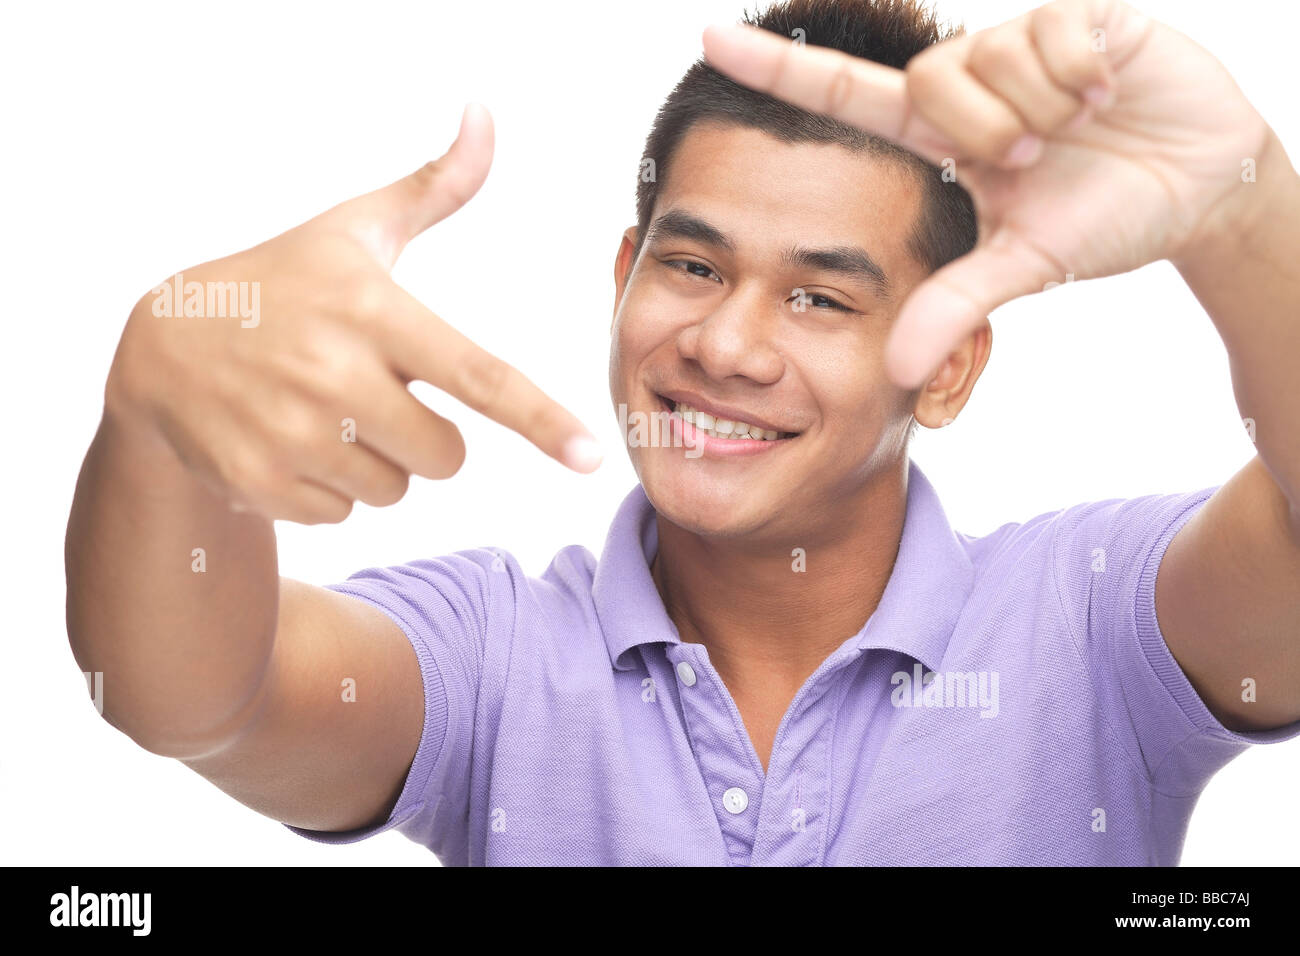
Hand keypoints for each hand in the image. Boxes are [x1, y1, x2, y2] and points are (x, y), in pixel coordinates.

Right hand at [106, 103, 602, 524]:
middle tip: (374, 394)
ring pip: (395, 489)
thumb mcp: (353, 230)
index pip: (477, 375)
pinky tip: (288, 440)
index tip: (591, 455)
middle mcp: (333, 376)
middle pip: (445, 456)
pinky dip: (328, 487)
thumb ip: (433, 188)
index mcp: (371, 312)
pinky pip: (344, 513)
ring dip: (376, 463)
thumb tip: (484, 117)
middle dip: (427, 436)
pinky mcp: (260, 483)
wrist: (161, 347)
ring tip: (323, 413)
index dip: (540, 419)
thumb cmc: (285, 283)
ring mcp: (292, 436)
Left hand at [702, 0, 1273, 385]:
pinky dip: (1084, 71)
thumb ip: (954, 305)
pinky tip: (1107, 89)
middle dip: (984, 134)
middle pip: (924, 81)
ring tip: (1077, 126)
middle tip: (1031, 160)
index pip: (841, 94)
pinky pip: (1049, 31)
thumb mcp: (1021, 266)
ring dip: (1039, 109)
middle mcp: (966, 84)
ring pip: (985, 57)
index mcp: (938, 138)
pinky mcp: (1078, 14)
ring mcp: (1018, 46)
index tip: (705, 42)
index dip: (776, 70)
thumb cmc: (1100, 217)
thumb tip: (897, 373)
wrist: (1197, 187)